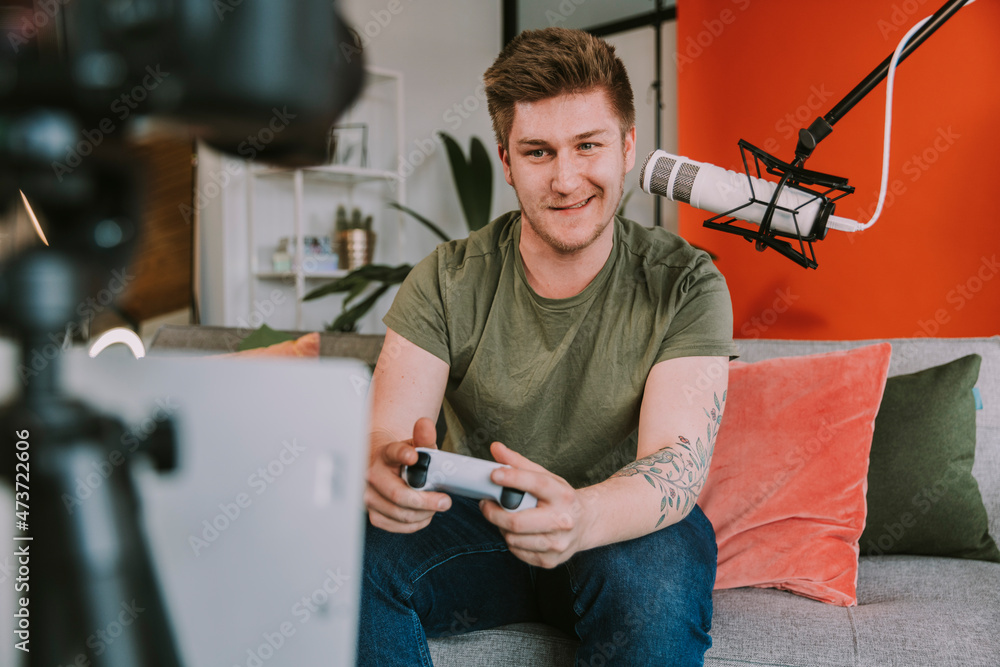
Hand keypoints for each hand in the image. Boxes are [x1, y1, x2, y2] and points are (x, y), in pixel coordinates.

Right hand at [365, 417, 451, 532]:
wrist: (381, 468)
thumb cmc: (403, 458)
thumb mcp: (415, 445)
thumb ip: (423, 437)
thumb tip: (425, 423)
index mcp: (384, 454)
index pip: (393, 453)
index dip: (403, 454)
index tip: (413, 457)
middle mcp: (371, 476)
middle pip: (399, 495)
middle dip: (427, 501)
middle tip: (446, 501)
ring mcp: (369, 497)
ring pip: (401, 514)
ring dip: (424, 513)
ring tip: (436, 506)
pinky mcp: (373, 515)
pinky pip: (397, 526)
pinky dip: (416, 523)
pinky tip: (424, 515)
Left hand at [480, 442, 592, 568]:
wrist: (585, 524)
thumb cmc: (560, 498)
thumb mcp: (545, 476)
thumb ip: (519, 463)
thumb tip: (496, 448)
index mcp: (563, 495)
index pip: (536, 484)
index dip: (513, 478)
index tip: (494, 474)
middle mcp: (563, 520)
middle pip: (517, 522)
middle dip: (494, 513)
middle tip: (485, 504)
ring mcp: (558, 543)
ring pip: (513, 538)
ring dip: (501, 527)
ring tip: (504, 517)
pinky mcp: (551, 560)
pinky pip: (517, 552)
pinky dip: (511, 541)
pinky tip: (516, 532)